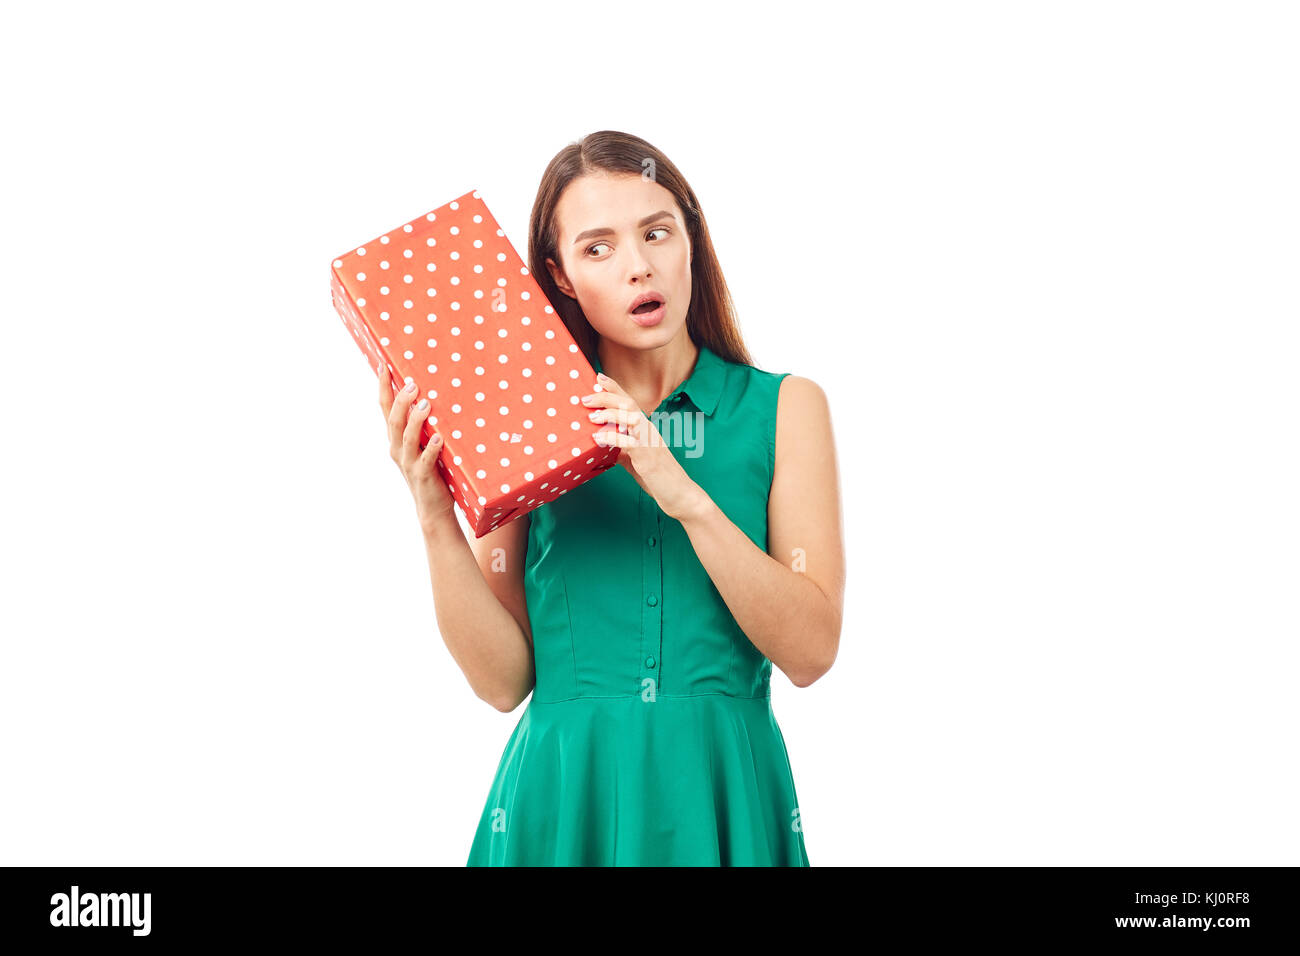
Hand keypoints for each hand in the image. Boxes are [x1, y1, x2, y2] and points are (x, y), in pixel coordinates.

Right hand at [378, 368, 457, 531]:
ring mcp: (409, 463)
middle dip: (401, 400)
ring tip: (425, 404)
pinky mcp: (423, 476)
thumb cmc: (432, 472)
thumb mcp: (425, 445)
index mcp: (396, 439)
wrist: (433, 509)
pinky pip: (426, 460)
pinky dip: (431, 449)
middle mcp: (398, 449)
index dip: (383, 388)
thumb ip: (425, 426)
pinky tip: (440, 439)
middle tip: (412, 383)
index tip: (383, 365)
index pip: (385, 408)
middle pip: (393, 420)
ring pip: (407, 438)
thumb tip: (433, 396)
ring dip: (416, 421)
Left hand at [583, 372, 707, 520]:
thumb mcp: (636, 460)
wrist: (680, 494)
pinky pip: (628, 442)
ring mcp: (649, 442)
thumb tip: (604, 446)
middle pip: (627, 404)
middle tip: (586, 397)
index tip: (598, 377)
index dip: (614, 388)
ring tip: (591, 416)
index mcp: (646, 428)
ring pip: (630, 418)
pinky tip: (597, 438)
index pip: (629, 402)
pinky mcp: (648, 457)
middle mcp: (648, 430)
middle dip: (606, 397)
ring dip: (608, 414)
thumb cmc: (659, 477)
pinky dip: (611, 439)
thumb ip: (621, 450)